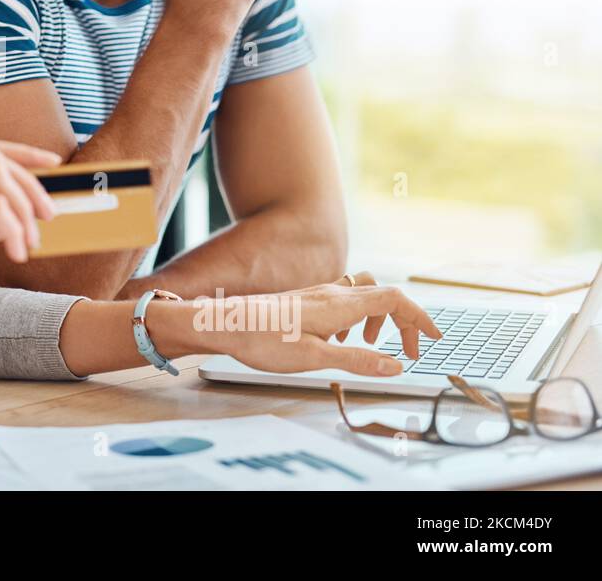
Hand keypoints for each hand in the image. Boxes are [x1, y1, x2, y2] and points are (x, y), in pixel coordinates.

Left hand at [197, 281, 441, 376]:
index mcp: (340, 305)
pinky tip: (339, 339)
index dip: (419, 317)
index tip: (434, 338)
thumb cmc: (263, 340)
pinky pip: (343, 299)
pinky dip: (355, 316)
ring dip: (378, 318)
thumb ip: (358, 361)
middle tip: (407, 352)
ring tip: (368, 346)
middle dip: (403, 322)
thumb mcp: (315, 358)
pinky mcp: (306, 300)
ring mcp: (318, 294)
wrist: (223, 323)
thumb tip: (396, 366)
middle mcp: (333, 293)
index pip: (395, 299)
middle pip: (384, 295)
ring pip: (363, 294)